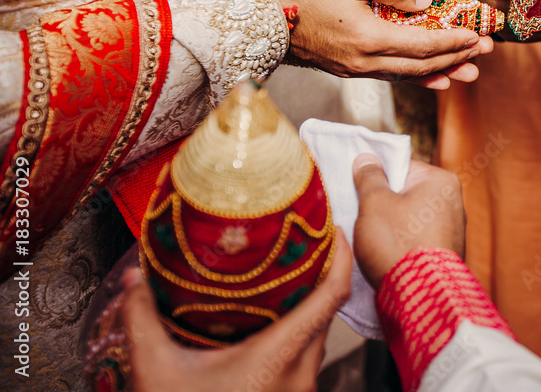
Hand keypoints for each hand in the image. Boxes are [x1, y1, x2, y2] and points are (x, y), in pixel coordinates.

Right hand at [124, 229, 351, 391]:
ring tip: (285, 273)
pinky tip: (271, 318)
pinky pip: (307, 355)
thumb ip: (143, 321)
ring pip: (318, 334)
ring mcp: (302, 390)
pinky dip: (298, 329)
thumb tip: (134, 279)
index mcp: (282, 357)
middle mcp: (303, 373)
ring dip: (308, 303)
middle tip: (302, 242)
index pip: (332, 295)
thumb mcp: (156, 373)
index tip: (333, 229)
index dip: (340, 256)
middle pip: (328, 309)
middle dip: (321, 272)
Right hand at [268, 0, 492, 89]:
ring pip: (409, 75)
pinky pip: (391, 76)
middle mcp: (365, 61)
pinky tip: (432, 79)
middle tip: (485, 52)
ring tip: (468, 71)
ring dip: (441, 72)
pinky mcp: (348, 70)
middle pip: (422, 65)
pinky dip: (416, 77)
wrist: (259, 17)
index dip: (454, 41)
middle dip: (456, 58)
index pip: (424, 44)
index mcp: (368, 38)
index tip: (477, 36)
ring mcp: (356, 69)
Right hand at [352, 154, 465, 287]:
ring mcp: (452, 230)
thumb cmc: (397, 243)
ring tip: (373, 240)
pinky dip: (401, 245)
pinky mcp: (446, 255)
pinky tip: (386, 256)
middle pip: (405, 193)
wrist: (421, 297)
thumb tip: (366, 158)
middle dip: (382, 204)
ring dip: (390, 227)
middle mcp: (453, 202)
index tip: (358, 190)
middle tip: (362, 216)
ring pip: (409, 219)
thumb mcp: (374, 203)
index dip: (375, 177)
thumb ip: (369, 177)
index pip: (401, 166)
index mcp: (441, 181)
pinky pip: (416, 240)